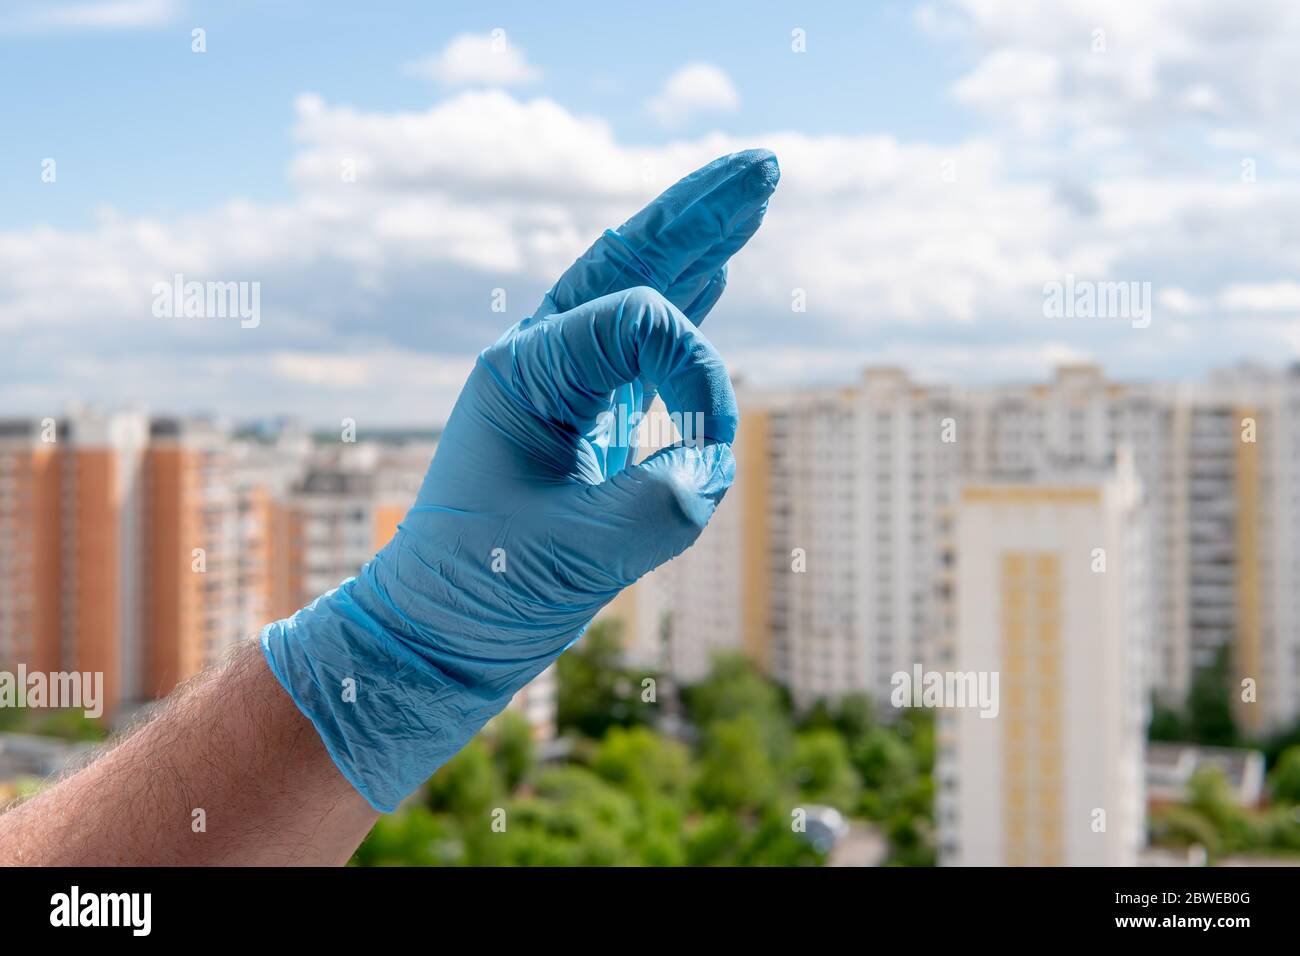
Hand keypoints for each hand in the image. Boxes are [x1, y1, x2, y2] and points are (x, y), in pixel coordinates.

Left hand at [261, 149, 779, 810]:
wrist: (435, 631)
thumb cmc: (481, 592)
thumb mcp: (571, 559)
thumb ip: (652, 509)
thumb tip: (710, 467)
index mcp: (523, 371)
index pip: (639, 320)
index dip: (696, 373)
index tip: (710, 455)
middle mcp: (538, 360)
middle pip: (627, 262)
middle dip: (698, 216)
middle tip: (764, 168)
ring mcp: (557, 385)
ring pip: (635, 293)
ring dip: (697, 248)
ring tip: (750, 201)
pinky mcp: (580, 418)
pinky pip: (639, 346)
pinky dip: (684, 310)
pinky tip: (714, 278)